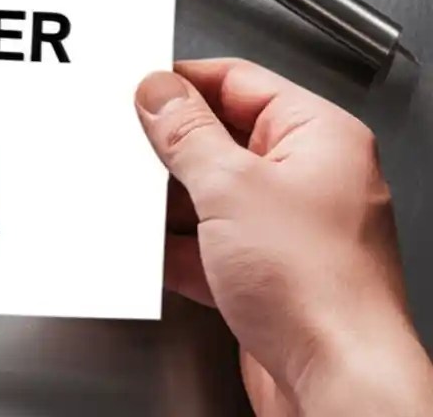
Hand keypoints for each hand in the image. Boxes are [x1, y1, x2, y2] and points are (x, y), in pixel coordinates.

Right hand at [135, 59, 432, 415]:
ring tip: (134, 203)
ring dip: (169, 203)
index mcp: (320, 137)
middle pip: (222, 139)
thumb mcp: (230, 187)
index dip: (183, 82)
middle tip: (128, 147)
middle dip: (171, 149)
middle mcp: (311, 178)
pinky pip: (210, 246)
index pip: (239, 81)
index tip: (137, 89)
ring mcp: (289, 229)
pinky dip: (177, 249)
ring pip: (212, 196)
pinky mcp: (267, 275)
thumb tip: (159, 93)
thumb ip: (186, 133)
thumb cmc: (318, 289)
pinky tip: (152, 252)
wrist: (334, 380)